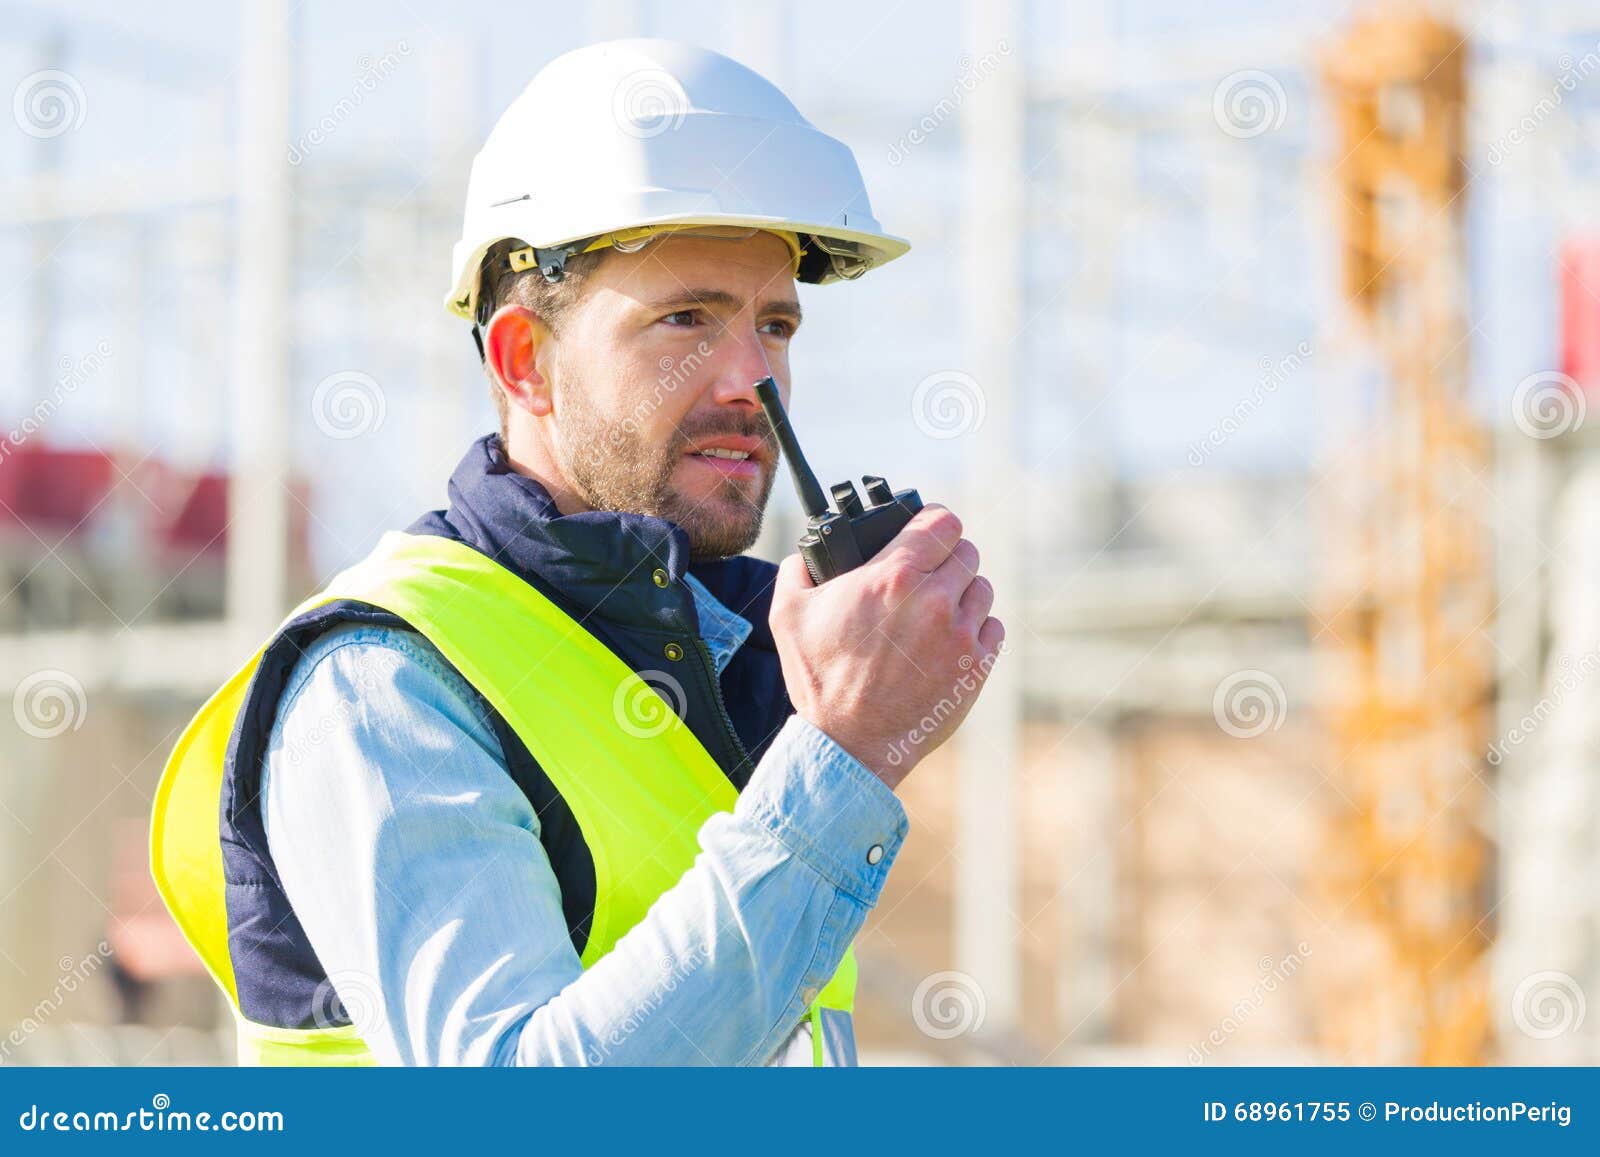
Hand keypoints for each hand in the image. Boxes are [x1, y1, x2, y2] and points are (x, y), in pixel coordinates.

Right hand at [768, 504, 1004, 789]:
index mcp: (892, 578)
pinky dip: (976, 629)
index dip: (933, 522)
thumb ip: (797, 568)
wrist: (851, 745)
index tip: (925, 531)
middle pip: (966, 551)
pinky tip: (949, 639)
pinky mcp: (976, 667)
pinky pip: (993, 627)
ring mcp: (960, 635)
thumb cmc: (819, 681)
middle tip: (924, 576)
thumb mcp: (788, 615)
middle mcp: (934, 601)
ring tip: (935, 610)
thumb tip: (809, 552)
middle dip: (944, 558)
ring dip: (962, 593)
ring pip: (981, 587)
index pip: (943, 522)